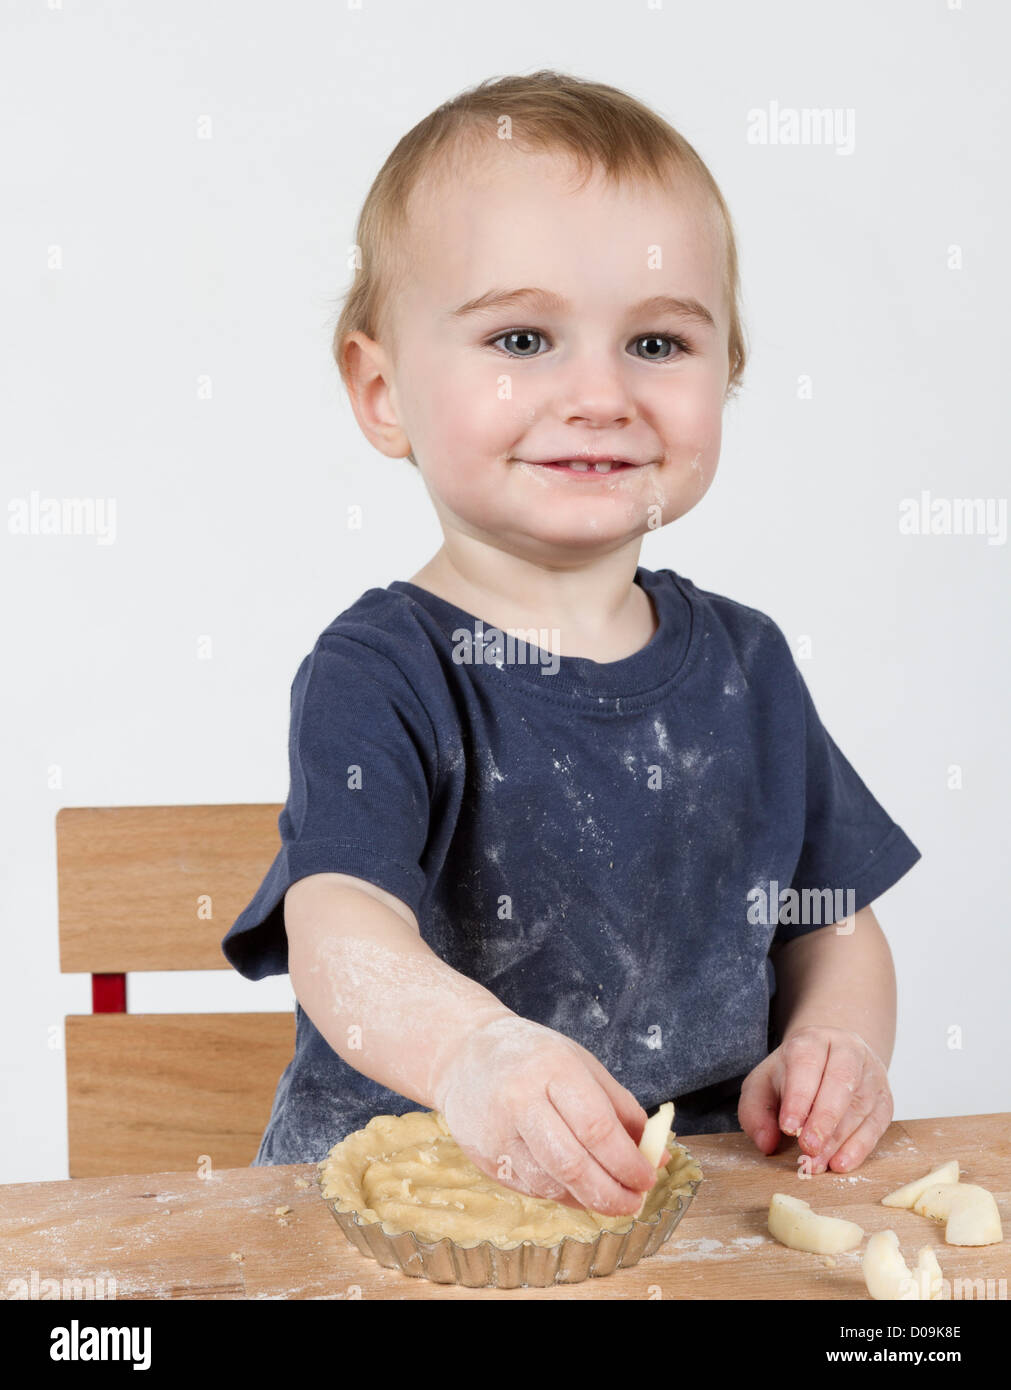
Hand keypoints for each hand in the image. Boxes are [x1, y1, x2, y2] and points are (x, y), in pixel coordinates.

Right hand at [430, 1014, 657, 1214]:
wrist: (465, 1054)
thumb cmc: (535, 1058)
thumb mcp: (583, 1065)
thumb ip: (622, 1110)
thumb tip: (656, 1155)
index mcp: (553, 1069)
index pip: (596, 1128)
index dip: (627, 1162)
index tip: (647, 1178)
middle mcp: (521, 1100)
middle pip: (573, 1165)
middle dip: (611, 1194)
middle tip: (633, 1202)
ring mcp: (498, 1132)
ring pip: (552, 1185)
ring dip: (588, 1200)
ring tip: (609, 1196)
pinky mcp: (484, 1157)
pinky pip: (531, 1189)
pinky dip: (562, 1196)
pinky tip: (577, 1189)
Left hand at [737, 1025, 892, 1173]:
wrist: (831, 1060)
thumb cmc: (792, 1075)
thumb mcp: (763, 1085)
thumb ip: (755, 1111)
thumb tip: (765, 1143)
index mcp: (812, 1040)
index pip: (807, 1063)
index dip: (798, 1097)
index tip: (788, 1127)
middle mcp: (847, 1050)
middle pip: (841, 1080)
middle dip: (823, 1118)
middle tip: (807, 1149)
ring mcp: (871, 1073)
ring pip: (860, 1105)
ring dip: (838, 1139)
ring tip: (817, 1163)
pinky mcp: (885, 1098)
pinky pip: (877, 1123)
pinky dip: (860, 1147)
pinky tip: (841, 1163)